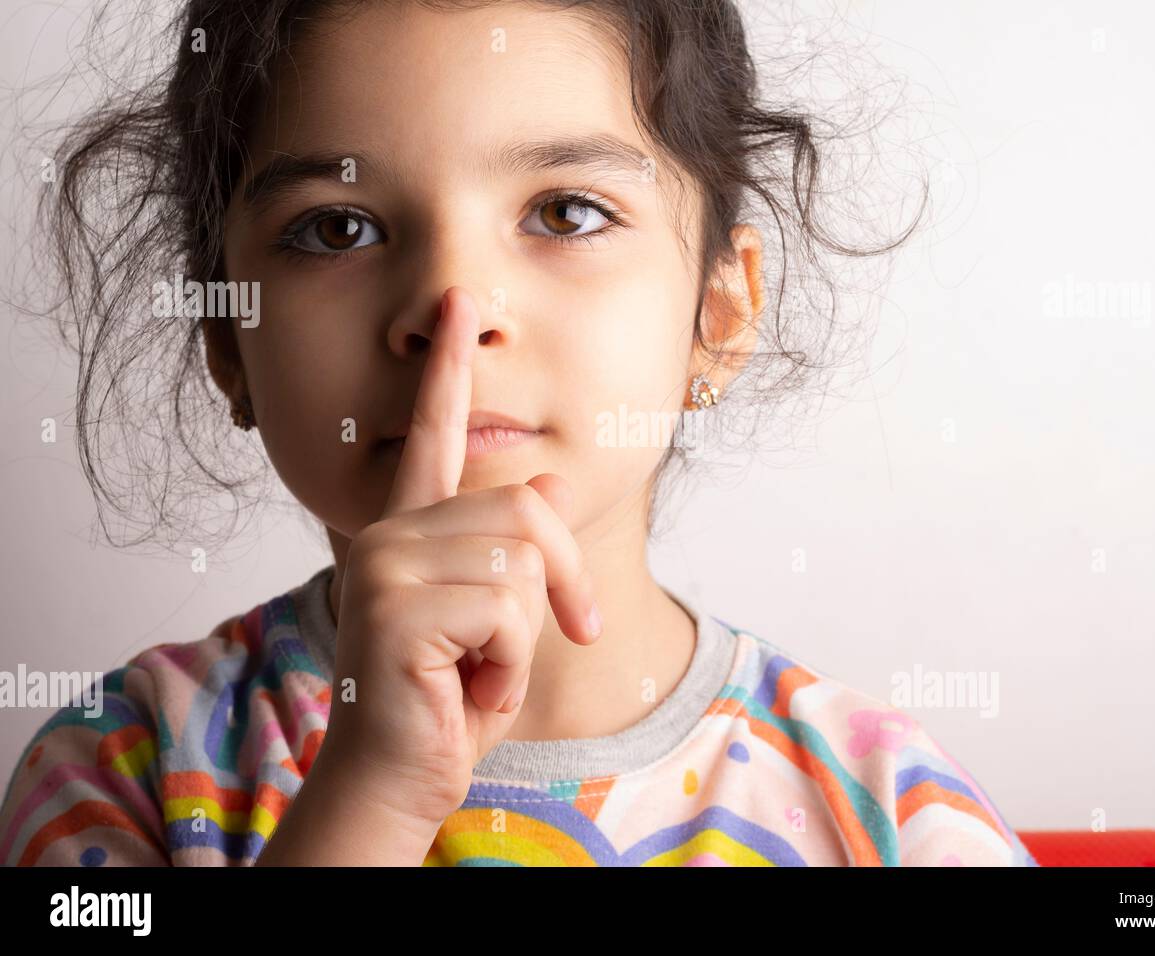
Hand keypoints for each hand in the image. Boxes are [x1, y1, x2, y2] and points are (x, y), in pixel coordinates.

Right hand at [319, 285, 601, 828]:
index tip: (462, 309)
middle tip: (537, 644)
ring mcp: (384, 564)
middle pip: (525, 511)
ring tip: (476, 671)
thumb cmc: (447, 698)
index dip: (449, 369)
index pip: (434, 433)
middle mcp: (388, 531)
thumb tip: (550, 485)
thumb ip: (507, 555)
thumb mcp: (495, 618)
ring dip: (523, 639)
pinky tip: (463, 689)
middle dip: (558, 588)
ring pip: (522, 566)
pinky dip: (509, 665)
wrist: (400, 776)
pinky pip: (508, 612)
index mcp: (409, 526)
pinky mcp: (395, 607)